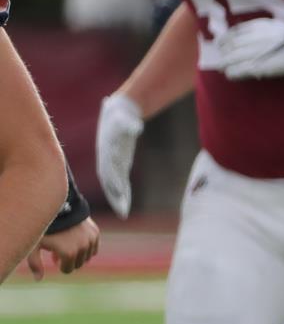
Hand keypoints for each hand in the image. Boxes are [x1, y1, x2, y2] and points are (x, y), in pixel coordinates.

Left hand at [28, 217, 99, 279]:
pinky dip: (87, 247)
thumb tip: (38, 279)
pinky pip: (94, 247)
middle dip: (69, 260)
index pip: (68, 270)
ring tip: (68, 244)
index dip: (59, 265)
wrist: (58, 207)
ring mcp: (90, 240)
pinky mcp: (95, 233)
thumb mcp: (35, 245)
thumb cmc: (44, 228)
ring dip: (78, 254)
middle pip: (78, 264)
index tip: (53, 257)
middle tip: (59, 250)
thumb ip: (35, 263)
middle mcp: (83, 248)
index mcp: (69, 253)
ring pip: (87, 257)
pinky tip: (77, 240)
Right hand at [95, 93, 143, 217]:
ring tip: (124, 213)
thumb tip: (136, 127)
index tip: (117, 194)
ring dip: (119, 198)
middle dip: (115, 196)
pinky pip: (120, 180)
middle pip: (110, 181)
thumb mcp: (125, 118)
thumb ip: (129, 125)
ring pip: (114, 184)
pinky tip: (126, 203)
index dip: (112, 182)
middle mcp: (107, 159)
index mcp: (106, 151)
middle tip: (122, 212)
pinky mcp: (119, 163)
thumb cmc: (121, 114)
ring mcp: (112, 163)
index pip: (108, 170)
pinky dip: (123, 191)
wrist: (120, 110)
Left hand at [216, 18, 283, 78]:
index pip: (233, 32)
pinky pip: (238, 70)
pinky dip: (232, 73)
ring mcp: (253, 53)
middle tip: (221, 57)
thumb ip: (259, 30)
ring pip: (230, 59)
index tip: (221, 43)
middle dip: (224, 51)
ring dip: (225, 63)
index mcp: (257, 27)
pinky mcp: (256, 67)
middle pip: (230, 45)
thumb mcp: (274, 26)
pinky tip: (230, 74)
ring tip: (223, 67)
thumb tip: (246, 36)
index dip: (225, 38)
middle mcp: (252, 38)